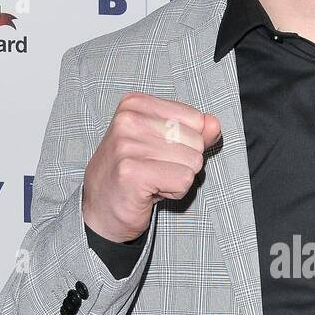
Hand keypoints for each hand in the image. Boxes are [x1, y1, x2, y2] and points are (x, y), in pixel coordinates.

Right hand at [82, 93, 221, 241]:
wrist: (100, 210)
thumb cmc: (134, 175)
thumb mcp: (165, 145)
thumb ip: (193, 132)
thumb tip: (214, 124)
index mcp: (135, 104)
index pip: (196, 118)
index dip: (187, 143)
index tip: (159, 154)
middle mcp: (129, 119)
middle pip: (196, 141)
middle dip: (184, 163)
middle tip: (154, 171)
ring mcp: (127, 144)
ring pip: (192, 162)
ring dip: (178, 179)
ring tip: (152, 181)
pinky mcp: (131, 171)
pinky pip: (183, 180)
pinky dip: (175, 192)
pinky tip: (151, 192)